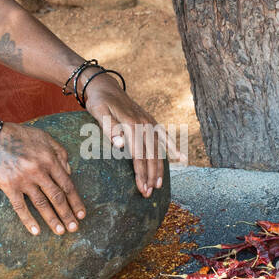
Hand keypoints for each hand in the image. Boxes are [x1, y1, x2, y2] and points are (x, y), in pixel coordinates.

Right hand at [0, 122, 86, 235]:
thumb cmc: (18, 136)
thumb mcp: (43, 137)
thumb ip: (60, 152)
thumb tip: (69, 172)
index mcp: (49, 159)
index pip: (67, 185)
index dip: (76, 201)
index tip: (82, 214)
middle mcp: (39, 171)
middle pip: (57, 197)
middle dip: (67, 214)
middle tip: (74, 228)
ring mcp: (24, 180)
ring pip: (42, 204)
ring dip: (53, 220)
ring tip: (60, 232)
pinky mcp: (9, 186)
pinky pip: (20, 207)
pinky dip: (29, 220)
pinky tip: (36, 231)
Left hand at [82, 74, 165, 197]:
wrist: (105, 85)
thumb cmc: (99, 101)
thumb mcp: (98, 112)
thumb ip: (110, 128)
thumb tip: (120, 145)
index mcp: (132, 125)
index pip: (138, 156)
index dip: (141, 174)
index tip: (142, 189)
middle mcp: (144, 124)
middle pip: (150, 156)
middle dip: (150, 176)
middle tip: (148, 193)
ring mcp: (149, 123)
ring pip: (158, 149)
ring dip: (159, 168)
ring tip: (158, 185)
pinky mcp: (150, 121)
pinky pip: (164, 136)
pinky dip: (172, 147)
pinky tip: (180, 158)